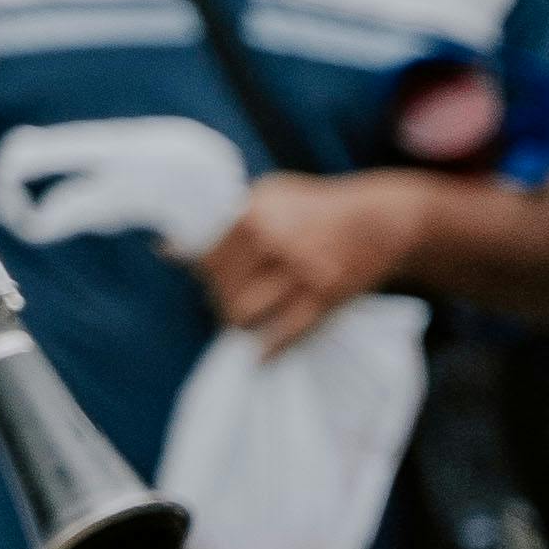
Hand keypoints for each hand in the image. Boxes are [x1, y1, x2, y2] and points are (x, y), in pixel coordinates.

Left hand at [195, 170, 417, 353]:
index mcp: (255, 212)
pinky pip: (285, 333)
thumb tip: (168, 250)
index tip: (205, 277)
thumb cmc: (315, 206)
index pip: (206, 257)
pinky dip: (268, 348)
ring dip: (237, 324)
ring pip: (244, 314)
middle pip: (221, 289)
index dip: (201, 273)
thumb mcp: (268, 195)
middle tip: (224, 302)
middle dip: (218, 300)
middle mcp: (275, 241)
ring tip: (240, 321)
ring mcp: (301, 271)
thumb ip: (222, 218)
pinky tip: (261, 352)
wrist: (380, 220)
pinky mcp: (325, 297)